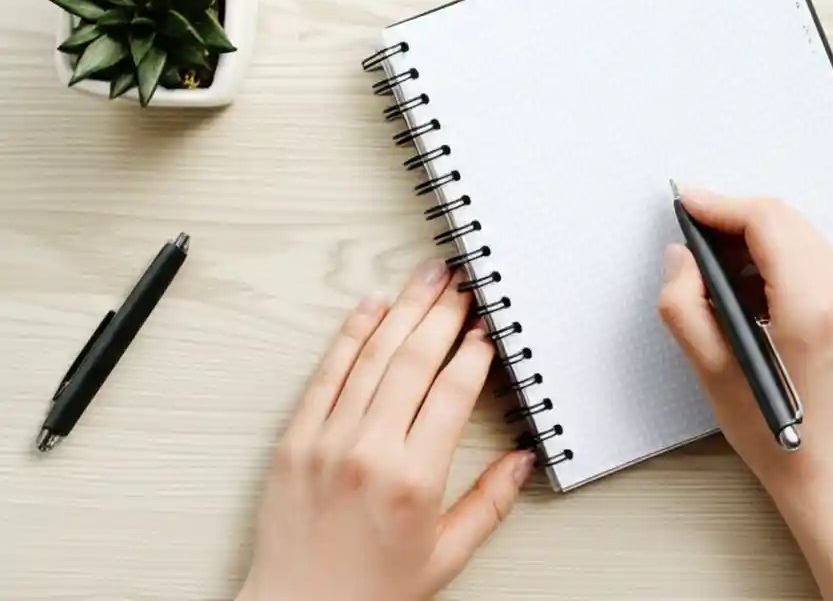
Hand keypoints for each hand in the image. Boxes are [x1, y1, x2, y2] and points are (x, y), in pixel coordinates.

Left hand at [237, 261, 535, 600]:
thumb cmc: (368, 593)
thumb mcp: (446, 556)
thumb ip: (490, 504)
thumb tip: (523, 462)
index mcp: (413, 479)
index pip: (452, 391)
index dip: (474, 352)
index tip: (486, 330)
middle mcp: (368, 451)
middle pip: (414, 361)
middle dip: (443, 314)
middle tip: (461, 285)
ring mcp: (326, 440)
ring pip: (371, 356)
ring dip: (402, 310)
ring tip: (425, 278)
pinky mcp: (294, 440)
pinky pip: (325, 374)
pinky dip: (348, 335)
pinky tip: (369, 309)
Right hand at [658, 189, 832, 600]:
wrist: (831, 474)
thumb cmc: (777, 436)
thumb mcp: (713, 372)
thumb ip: (685, 306)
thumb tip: (681, 258)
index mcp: (811, 306)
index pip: (767, 222)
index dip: (721, 205)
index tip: (688, 204)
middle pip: (788, 221)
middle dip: (737, 217)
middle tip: (695, 233)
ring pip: (804, 236)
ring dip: (759, 237)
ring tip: (717, 264)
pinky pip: (817, 260)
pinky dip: (781, 258)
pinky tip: (751, 286)